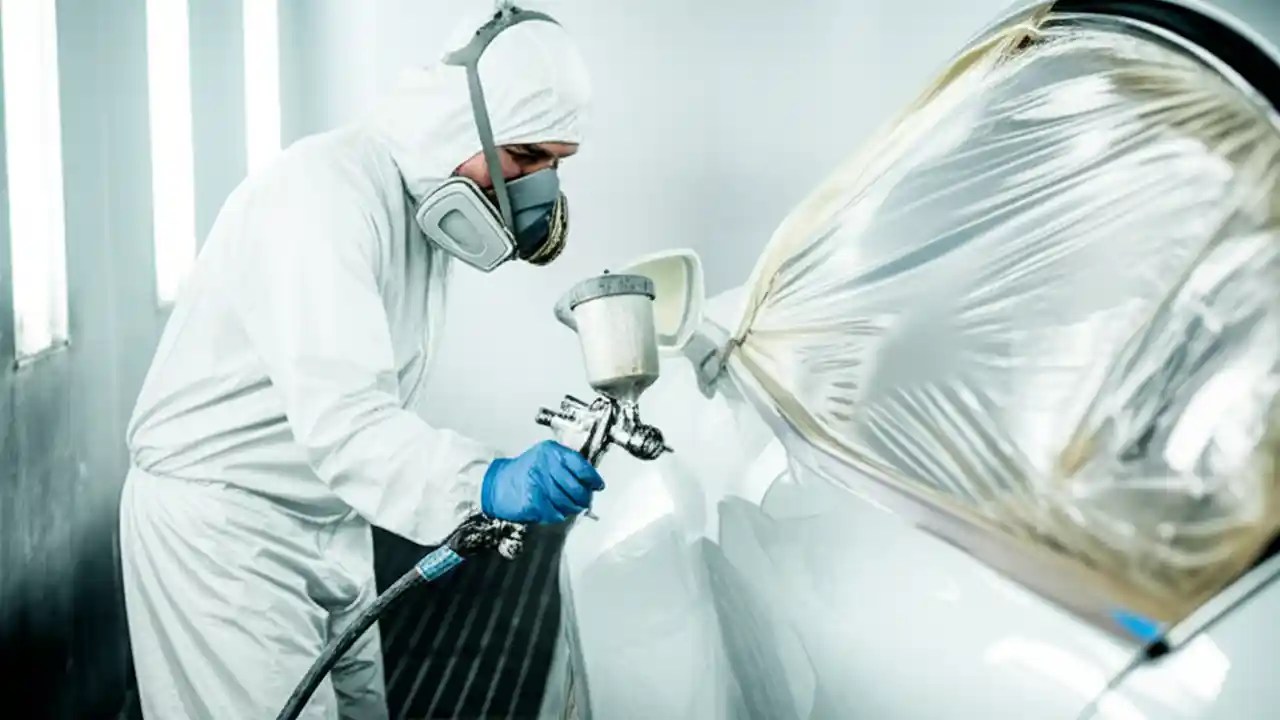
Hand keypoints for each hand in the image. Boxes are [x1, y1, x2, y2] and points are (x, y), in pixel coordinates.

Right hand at [481, 440, 604, 523]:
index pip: (580, 464)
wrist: (498, 484)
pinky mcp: (532, 500)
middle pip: (575, 486)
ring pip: (566, 502)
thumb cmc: (525, 472)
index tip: (598, 485)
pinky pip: (554, 513)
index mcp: (551, 451)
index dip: (592, 477)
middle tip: (584, 502)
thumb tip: (591, 481)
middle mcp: (545, 464)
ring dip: (571, 509)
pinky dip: (557, 515)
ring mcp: (537, 482)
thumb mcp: (546, 458)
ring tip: (570, 508)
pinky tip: (554, 512)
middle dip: (583, 498)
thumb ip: (567, 466)